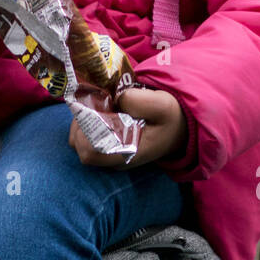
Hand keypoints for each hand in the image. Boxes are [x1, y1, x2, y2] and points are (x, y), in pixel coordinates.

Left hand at [68, 87, 187, 168]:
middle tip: (93, 101)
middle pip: (79, 145)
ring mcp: (109, 154)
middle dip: (80, 121)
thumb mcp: (162, 104)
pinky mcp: (108, 145)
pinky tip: (101, 107)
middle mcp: (114, 159)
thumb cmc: (170, 117)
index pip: (88, 153)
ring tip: (98, 102)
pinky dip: (87, 120)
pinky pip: (86, 135)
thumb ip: (139, 101)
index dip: (83, 131)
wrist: (179, 126)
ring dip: (82, 119)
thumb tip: (116, 99)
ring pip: (79, 139)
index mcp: (126, 155)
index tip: (93, 109)